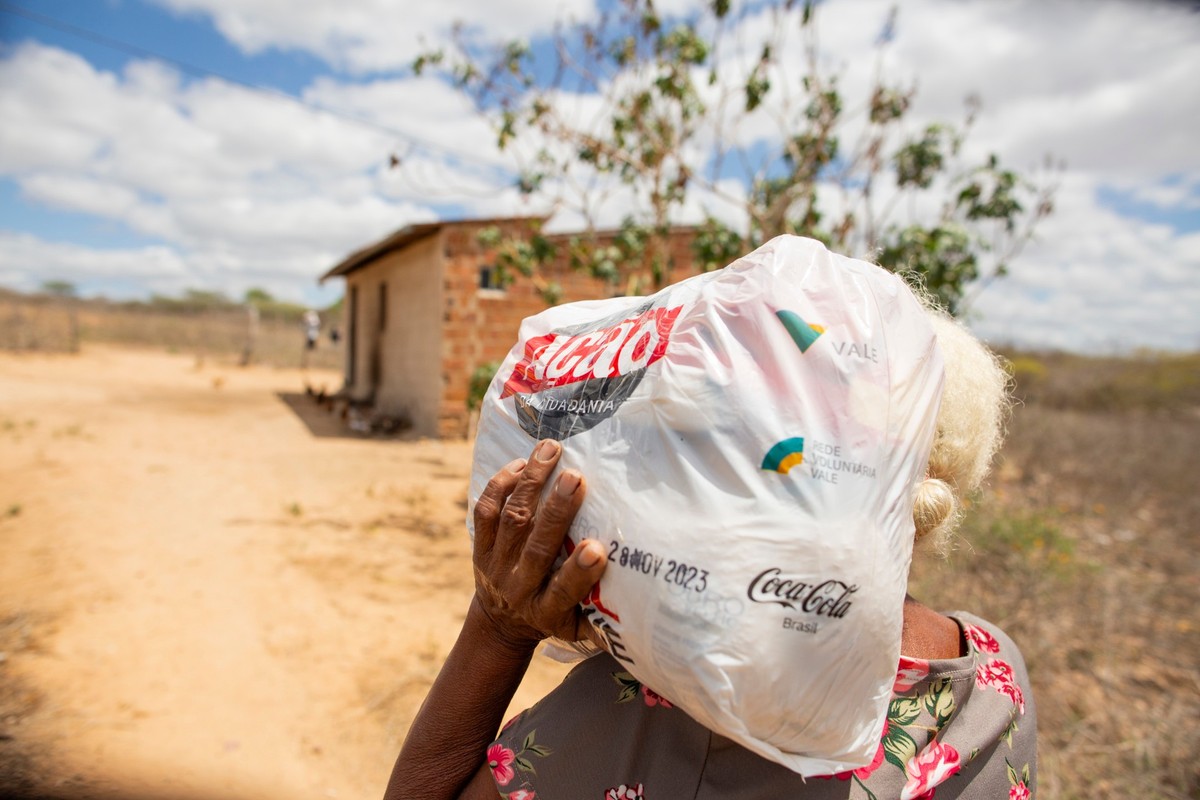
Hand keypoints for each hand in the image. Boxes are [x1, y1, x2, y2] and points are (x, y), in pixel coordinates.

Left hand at [471, 439, 607, 651]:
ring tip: (549, 451)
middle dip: (557, 511)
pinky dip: (500, 485)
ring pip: (512, 520)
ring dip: (531, 483)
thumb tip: (641, 595)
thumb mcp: (577, 625)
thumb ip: (602, 614)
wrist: (501, 623)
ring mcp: (496, 565)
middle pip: (537, 547)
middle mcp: (518, 587)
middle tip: (575, 478)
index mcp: (547, 611)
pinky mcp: (480, 548)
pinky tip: (521, 464)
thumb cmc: (554, 617)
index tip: (597, 548)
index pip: (563, 591)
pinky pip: (485, 512)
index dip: (579, 571)